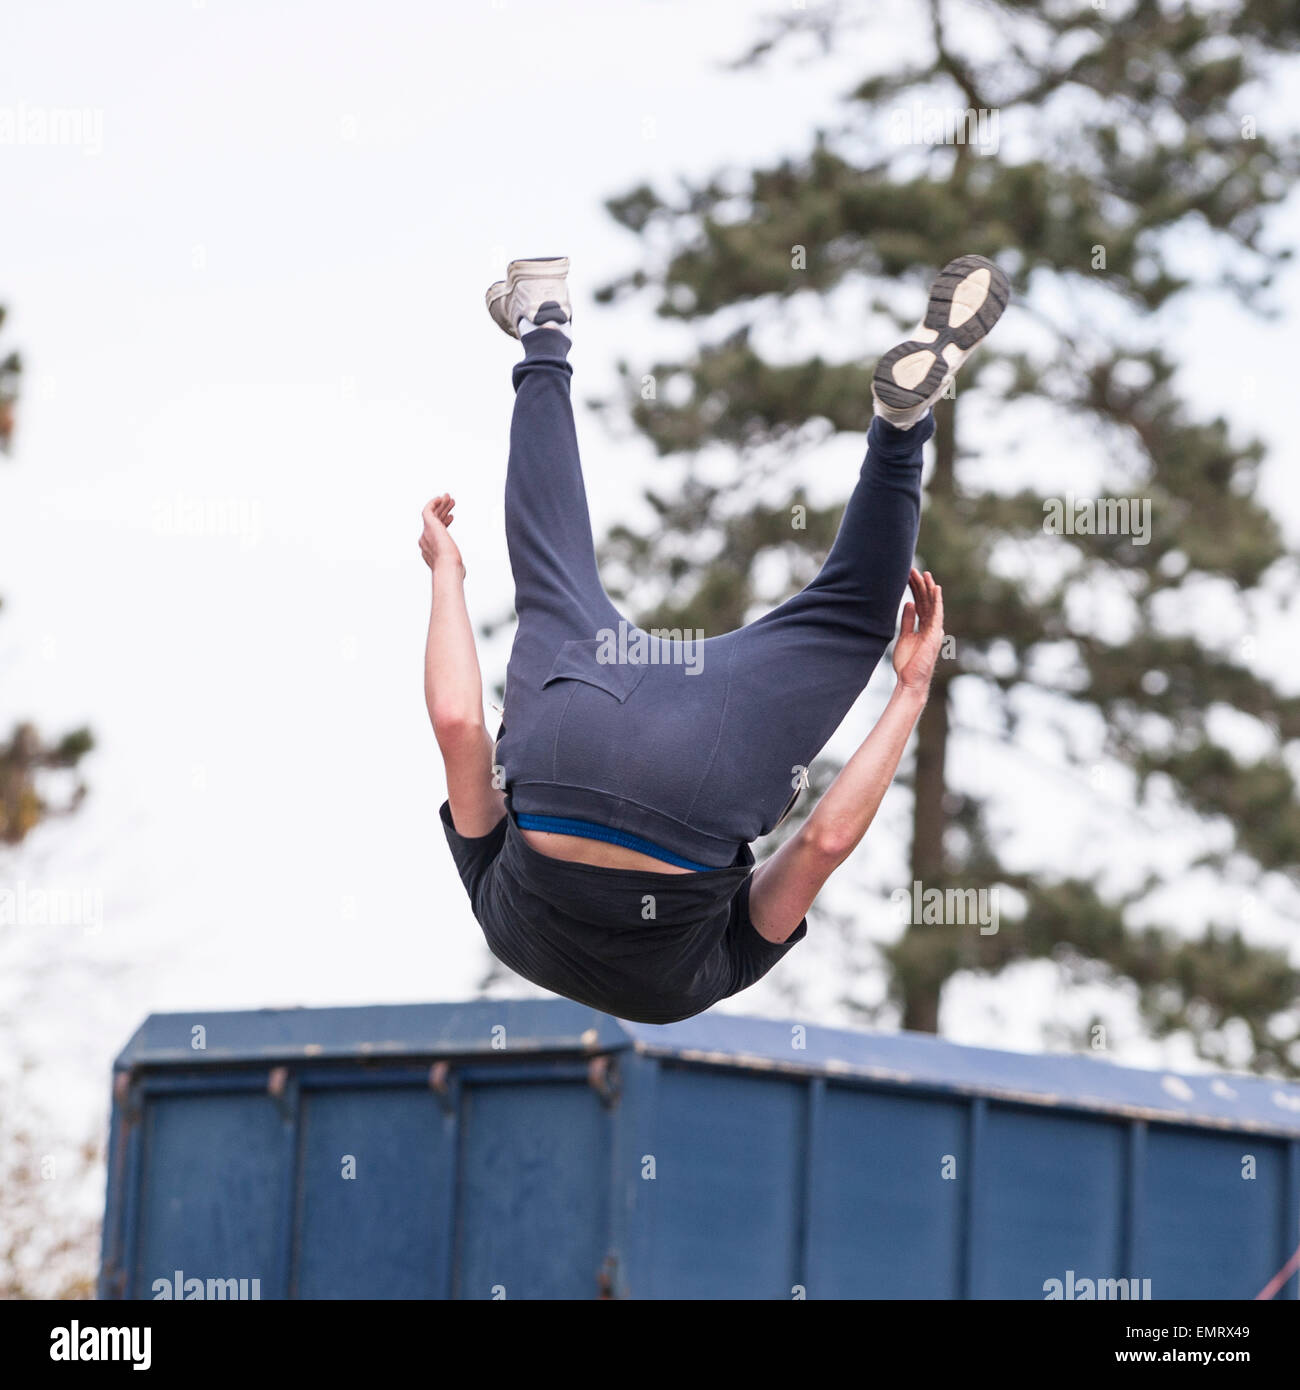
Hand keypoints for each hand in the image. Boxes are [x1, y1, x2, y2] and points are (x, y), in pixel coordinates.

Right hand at [419, 494, 464, 576]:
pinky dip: (433, 503)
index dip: (443, 522)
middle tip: (451, 503)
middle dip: (442, 511)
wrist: (447, 566)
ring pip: (432, 514)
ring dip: (441, 505)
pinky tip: (441, 498)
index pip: (435, 531)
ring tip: (450, 498)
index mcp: (429, 549)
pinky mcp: (429, 524)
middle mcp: (425, 540)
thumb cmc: (451, 569)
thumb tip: (462, 571)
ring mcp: (426, 532)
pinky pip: (428, 509)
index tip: (451, 517)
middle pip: (434, 522)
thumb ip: (456, 566)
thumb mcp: (454, 567)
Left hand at [893, 568, 943, 693]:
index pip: (920, 604)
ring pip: (932, 605)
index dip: (915, 590)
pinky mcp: (934, 635)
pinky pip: (936, 614)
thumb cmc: (907, 662)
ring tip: (925, 574)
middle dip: (920, 585)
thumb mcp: (904, 636)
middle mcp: (931, 627)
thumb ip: (908, 621)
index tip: (909, 576)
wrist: (910, 680)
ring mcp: (934, 630)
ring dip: (928, 589)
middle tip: (914, 570)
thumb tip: (909, 603)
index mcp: (923, 627)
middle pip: (926, 602)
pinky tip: (936, 589)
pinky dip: (936, 601)